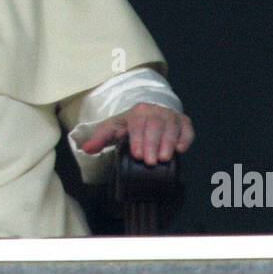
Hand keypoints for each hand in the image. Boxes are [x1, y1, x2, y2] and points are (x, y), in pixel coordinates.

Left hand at [79, 102, 193, 164]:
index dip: (138, 139)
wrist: (152, 113)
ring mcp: (171, 116)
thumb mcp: (114, 129)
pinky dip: (185, 138)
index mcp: (137, 112)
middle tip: (151, 162)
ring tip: (165, 159)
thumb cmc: (131, 125)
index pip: (138, 124)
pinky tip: (181, 149)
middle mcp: (155, 111)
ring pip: (171, 127)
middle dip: (153, 144)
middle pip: (155, 126)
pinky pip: (187, 129)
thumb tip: (85, 149)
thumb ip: (100, 139)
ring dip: (169, 143)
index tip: (137, 155)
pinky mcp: (184, 122)